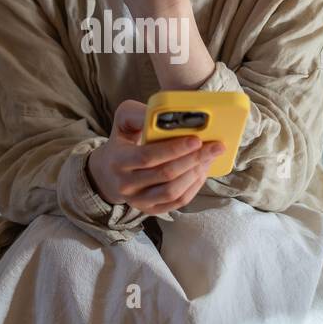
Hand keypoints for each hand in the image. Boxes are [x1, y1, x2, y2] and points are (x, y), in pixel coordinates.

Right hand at [86, 100, 223, 215]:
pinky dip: (194, 187)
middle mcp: (126, 185)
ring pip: (173, 192)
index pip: (148, 157)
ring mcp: (138, 201)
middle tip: (214, 146)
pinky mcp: (150, 210)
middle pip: (165, 175)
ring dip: (196, 174)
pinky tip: (202, 171)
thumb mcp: (123, 121)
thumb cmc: (121, 142)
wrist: (107, 173)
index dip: (174, 149)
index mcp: (118, 161)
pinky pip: (177, 202)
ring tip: (209, 157)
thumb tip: (163, 113)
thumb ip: (139, 114)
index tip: (196, 139)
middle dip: (194, 159)